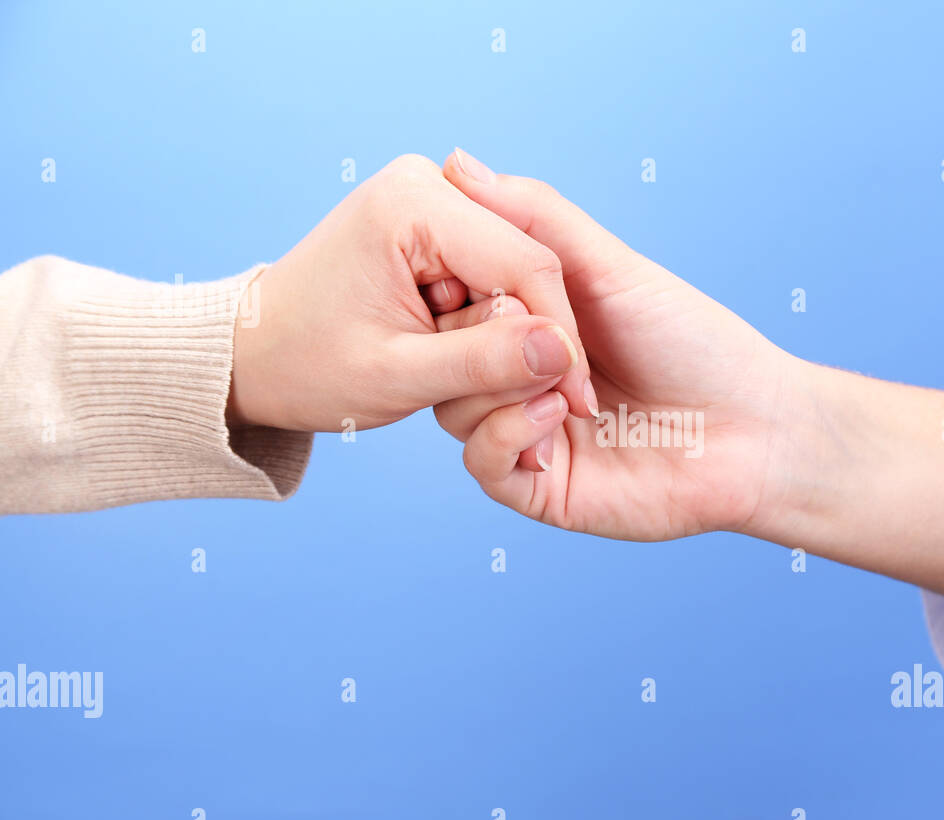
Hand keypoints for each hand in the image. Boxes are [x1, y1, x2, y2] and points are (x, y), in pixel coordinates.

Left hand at [226, 154, 597, 433]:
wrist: (255, 354)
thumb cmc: (308, 366)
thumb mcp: (399, 377)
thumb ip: (484, 364)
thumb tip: (562, 351)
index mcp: (412, 205)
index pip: (525, 265)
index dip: (561, 337)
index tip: (578, 399)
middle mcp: (425, 183)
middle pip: (526, 263)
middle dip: (534, 336)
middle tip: (526, 401)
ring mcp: (429, 197)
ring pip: (515, 271)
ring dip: (509, 333)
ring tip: (468, 378)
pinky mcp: (432, 222)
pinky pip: (492, 273)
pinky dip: (490, 321)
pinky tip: (461, 354)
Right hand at [433, 150, 802, 539]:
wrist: (755, 429)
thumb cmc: (695, 343)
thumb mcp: (611, 267)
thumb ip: (534, 217)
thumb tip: (456, 162)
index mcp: (527, 325)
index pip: (447, 302)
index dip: (451, 284)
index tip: (473, 272)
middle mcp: (518, 380)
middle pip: (440, 356)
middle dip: (478, 335)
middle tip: (531, 327)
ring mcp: (526, 434)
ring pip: (451, 409)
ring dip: (498, 383)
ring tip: (563, 375)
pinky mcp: (539, 488)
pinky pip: (482, 464)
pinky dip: (509, 432)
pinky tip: (560, 414)